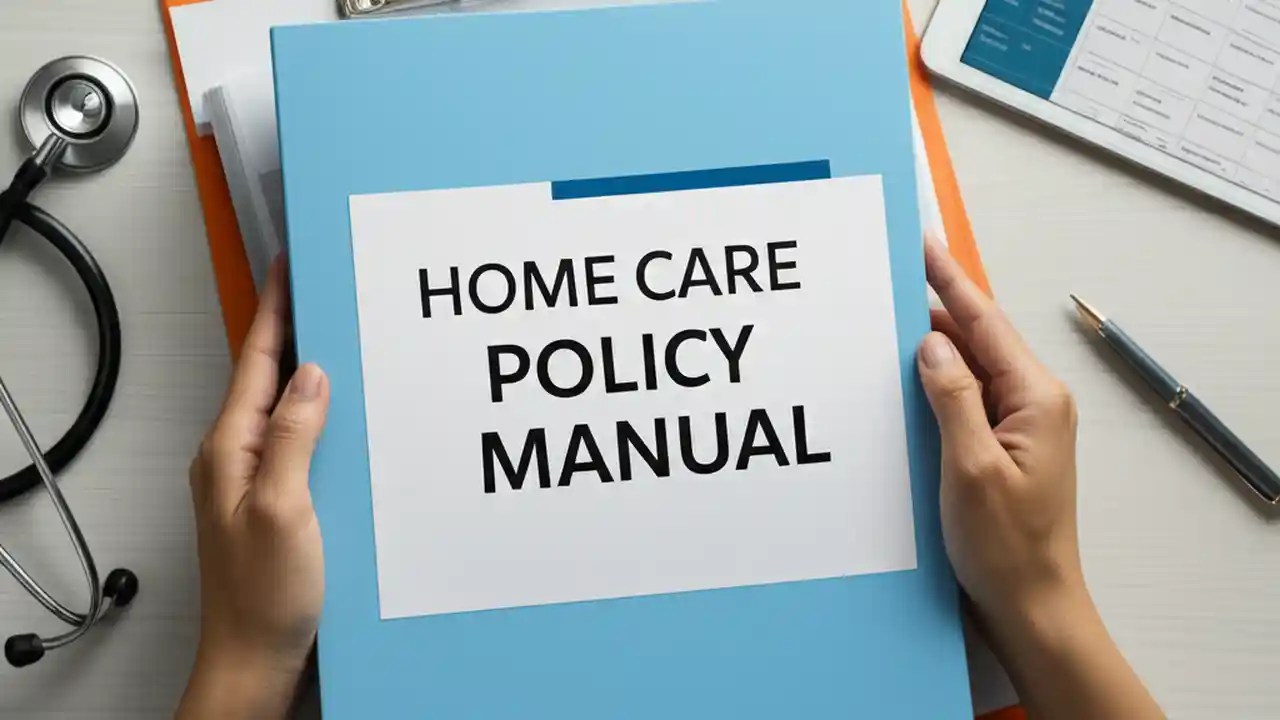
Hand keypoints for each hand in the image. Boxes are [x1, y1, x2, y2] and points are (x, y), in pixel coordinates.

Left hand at [178, 260, 329, 719]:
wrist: (254, 662)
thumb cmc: (262, 597)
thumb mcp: (281, 508)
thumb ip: (293, 437)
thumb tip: (309, 375)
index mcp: (229, 450)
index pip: (257, 362)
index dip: (276, 311)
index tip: (290, 267)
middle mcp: (237, 460)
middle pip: (270, 380)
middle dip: (297, 332)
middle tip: (328, 293)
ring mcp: (256, 483)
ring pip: (288, 412)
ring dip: (312, 376)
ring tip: (344, 342)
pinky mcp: (278, 506)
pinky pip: (301, 446)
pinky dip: (323, 422)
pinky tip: (349, 421)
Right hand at [918, 235, 1159, 718]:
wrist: (1031, 605)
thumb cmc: (1006, 547)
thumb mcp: (971, 466)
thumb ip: (952, 396)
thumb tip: (933, 340)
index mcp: (1036, 398)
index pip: (985, 322)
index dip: (949, 280)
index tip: (921, 245)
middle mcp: (1033, 403)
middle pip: (978, 340)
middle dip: (935, 309)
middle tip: (885, 283)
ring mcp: (1019, 426)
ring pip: (969, 370)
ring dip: (931, 350)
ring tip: (885, 324)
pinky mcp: (1001, 448)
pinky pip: (965, 401)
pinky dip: (935, 387)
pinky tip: (904, 384)